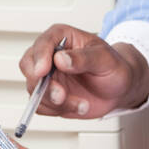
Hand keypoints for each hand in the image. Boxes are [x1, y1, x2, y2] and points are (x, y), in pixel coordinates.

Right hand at [18, 24, 148, 117]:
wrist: (120, 88)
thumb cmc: (114, 67)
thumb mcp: (105, 59)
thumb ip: (83, 58)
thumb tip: (60, 59)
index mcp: (61, 38)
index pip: (42, 43)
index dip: (40, 57)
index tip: (43, 71)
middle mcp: (50, 56)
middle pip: (28, 66)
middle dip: (42, 84)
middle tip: (60, 95)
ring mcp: (48, 77)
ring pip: (34, 89)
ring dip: (56, 102)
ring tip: (82, 104)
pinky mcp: (49, 96)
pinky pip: (42, 106)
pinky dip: (58, 110)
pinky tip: (78, 106)